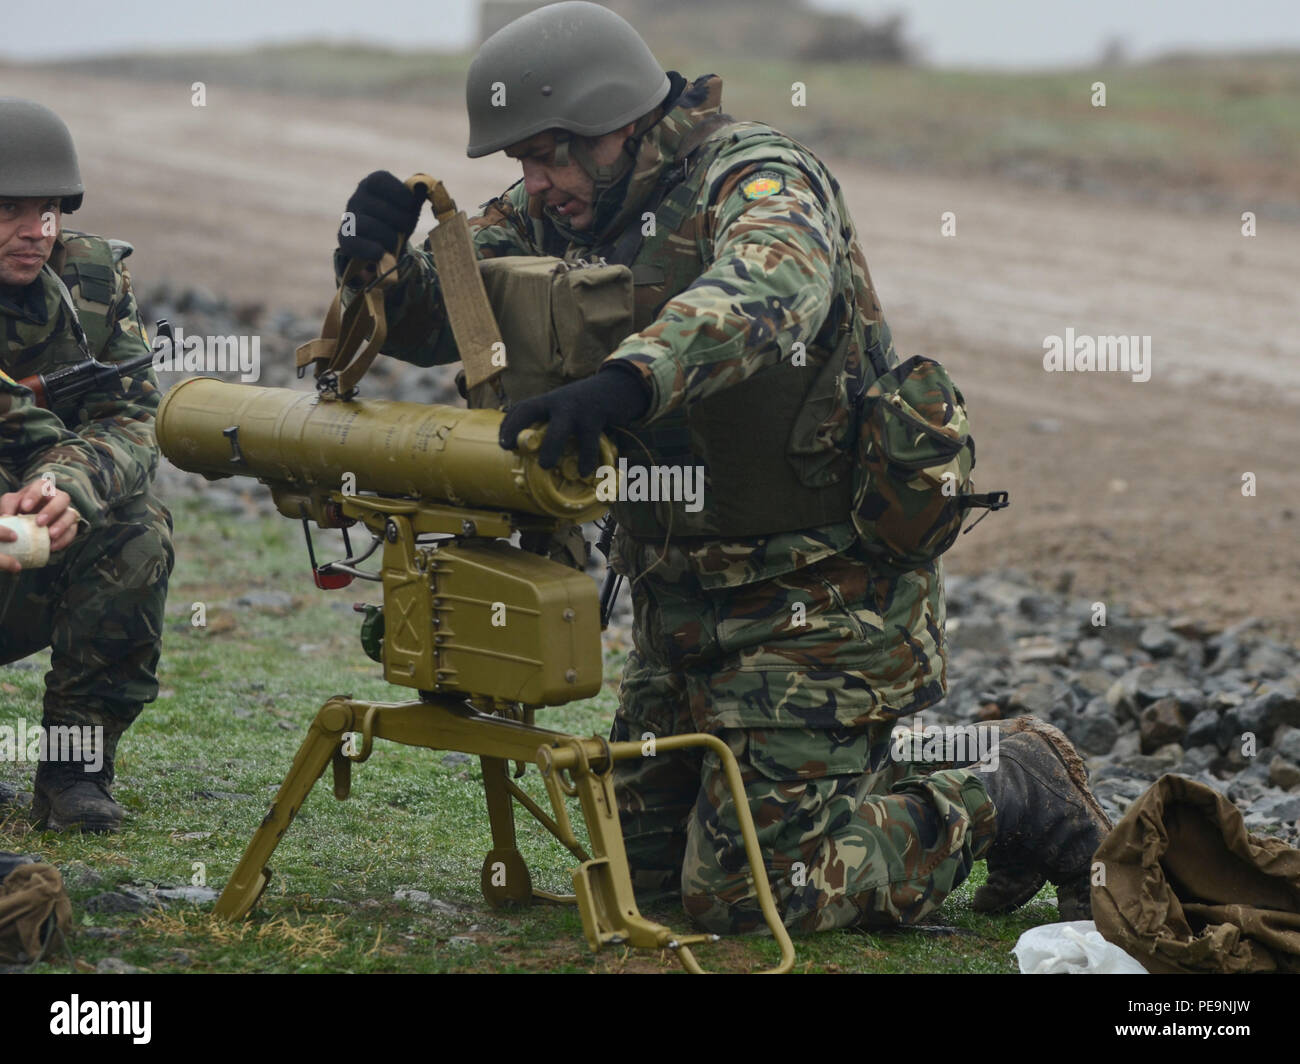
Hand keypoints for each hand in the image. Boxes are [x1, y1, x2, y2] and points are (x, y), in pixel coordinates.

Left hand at [0, 481, 79, 570]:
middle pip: (63, 498)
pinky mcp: (71, 526)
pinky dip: (63, 539)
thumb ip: (8, 506)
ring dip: (61, 525)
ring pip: (71, 515)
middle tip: (40, 522)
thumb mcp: (12, 504)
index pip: (42, 486)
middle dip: (52, 510)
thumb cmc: (20, 509)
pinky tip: (52, 546)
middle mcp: (58, 498)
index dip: (35, 495)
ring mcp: (67, 512)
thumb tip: (6, 517)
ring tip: (50, 535)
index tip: (25, 508)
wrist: (29, 524)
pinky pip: (72, 532)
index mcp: (43, 489)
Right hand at [338, 171, 427, 263]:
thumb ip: (415, 198)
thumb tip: (423, 187)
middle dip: (399, 221)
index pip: (379, 180)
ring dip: (389, 238)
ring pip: (368, 226)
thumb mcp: (407, 208)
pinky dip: (370, 250)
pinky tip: (381, 253)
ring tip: (396, 242)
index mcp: (371, 184)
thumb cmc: (396, 220)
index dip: (398, 192)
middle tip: (406, 228)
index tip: (411, 205)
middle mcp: (357, 198)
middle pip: (380, 208)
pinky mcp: (345, 239)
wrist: (380, 244)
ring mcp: (349, 218)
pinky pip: (354, 243)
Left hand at [499, 368, 649, 475]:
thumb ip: (549, 423)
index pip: (520, 409)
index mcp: (547, 401)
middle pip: (529, 411)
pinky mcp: (594, 417)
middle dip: (517, 429)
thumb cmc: (584, 406)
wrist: (614, 387)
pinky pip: (588, 442)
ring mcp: (575, 408)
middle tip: (512, 448)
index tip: (504, 444)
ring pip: (559, 429)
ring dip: (550, 447)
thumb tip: (535, 455)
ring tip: (544, 465)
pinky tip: (585, 471)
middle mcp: (557, 401)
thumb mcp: (562, 407)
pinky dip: (586, 458)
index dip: (508, 425)